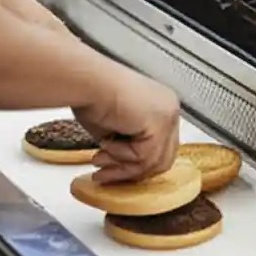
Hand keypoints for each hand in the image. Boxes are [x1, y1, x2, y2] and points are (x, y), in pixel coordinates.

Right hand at [73, 66, 180, 183]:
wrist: (85, 81)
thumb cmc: (91, 95)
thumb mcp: (114, 129)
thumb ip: (126, 146)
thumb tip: (126, 167)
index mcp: (161, 105)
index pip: (160, 147)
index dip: (136, 165)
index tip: (111, 171)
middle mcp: (170, 109)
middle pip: (162, 158)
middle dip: (131, 171)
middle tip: (104, 174)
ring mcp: (168, 116)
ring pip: (154, 161)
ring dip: (122, 167)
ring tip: (98, 160)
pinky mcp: (160, 124)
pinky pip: (144, 156)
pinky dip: (121, 155)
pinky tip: (105, 142)